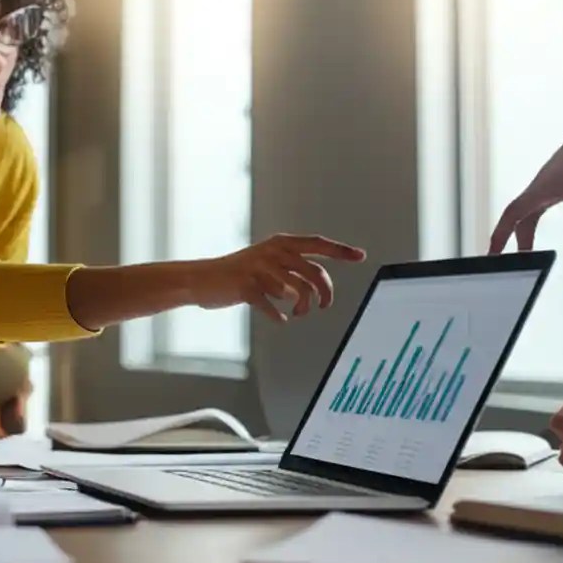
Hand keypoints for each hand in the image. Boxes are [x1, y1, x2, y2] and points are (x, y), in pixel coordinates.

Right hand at [190, 234, 365, 322]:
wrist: (202, 278)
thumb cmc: (239, 273)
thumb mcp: (267, 261)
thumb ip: (292, 267)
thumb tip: (321, 285)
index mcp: (280, 243)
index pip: (318, 243)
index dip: (340, 250)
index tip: (360, 256)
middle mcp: (272, 252)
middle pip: (314, 273)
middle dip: (325, 293)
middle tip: (324, 306)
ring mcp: (258, 269)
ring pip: (297, 291)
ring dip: (303, 307)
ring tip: (299, 312)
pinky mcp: (246, 286)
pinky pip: (273, 306)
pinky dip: (279, 316)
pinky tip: (280, 319)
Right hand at [489, 84, 562, 252]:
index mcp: (553, 182)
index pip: (515, 212)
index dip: (500, 235)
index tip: (492, 254)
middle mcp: (549, 180)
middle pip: (522, 214)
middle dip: (513, 238)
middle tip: (515, 263)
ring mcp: (559, 175)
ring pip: (537, 205)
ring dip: (530, 227)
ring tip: (535, 250)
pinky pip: (555, 196)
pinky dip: (553, 211)